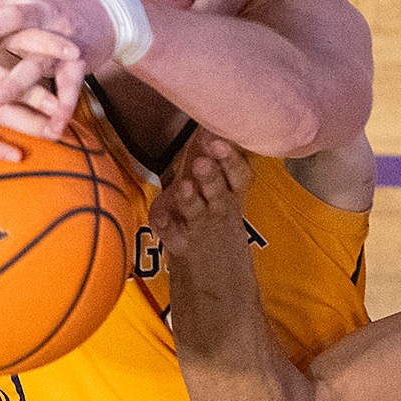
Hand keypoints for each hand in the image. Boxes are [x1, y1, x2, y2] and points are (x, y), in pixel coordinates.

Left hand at [150, 133, 253, 253]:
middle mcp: (220, 210)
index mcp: (231, 194)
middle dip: (212, 176)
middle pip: (220, 192)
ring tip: (184, 186)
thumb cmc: (215, 220)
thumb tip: (208, 126)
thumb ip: (216, 162)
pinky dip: (168, 228)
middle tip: (203, 161)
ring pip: (198, 213)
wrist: (219, 275)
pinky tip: (160, 218)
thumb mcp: (223, 192)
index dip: (232, 159)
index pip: (240, 175)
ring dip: (191, 199)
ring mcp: (202, 230)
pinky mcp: (184, 247)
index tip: (219, 141)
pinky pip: (174, 237)